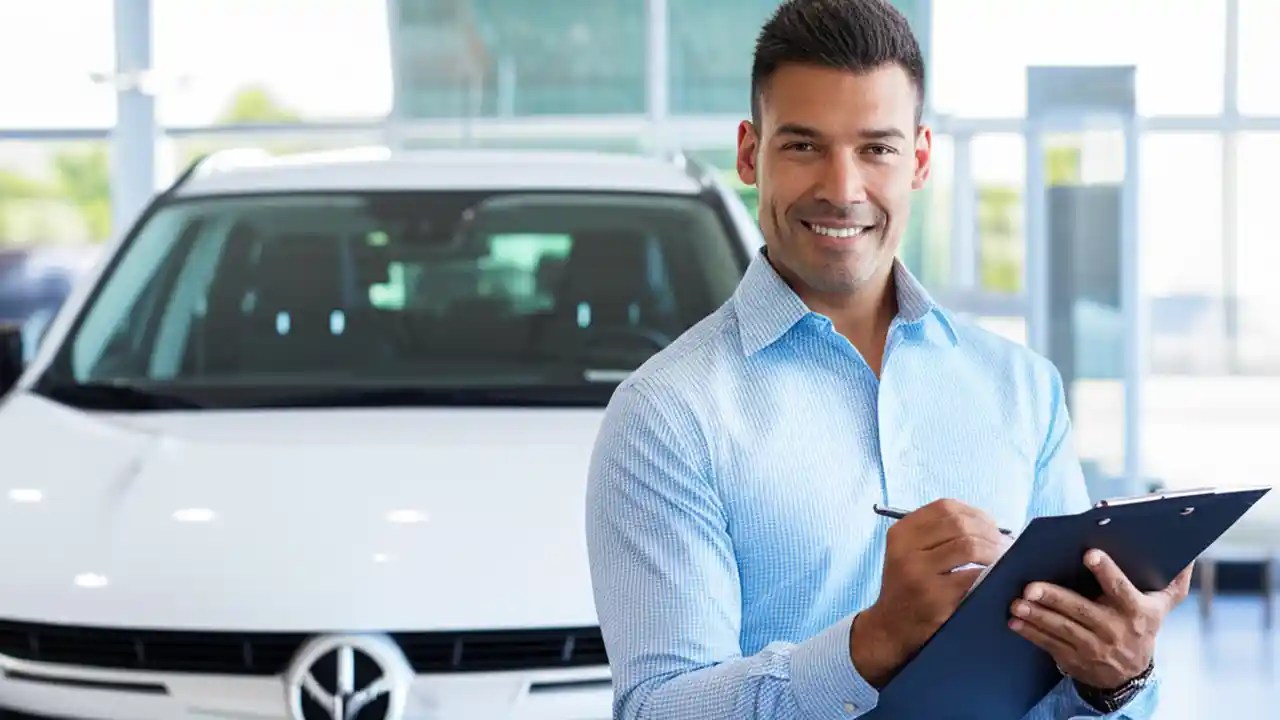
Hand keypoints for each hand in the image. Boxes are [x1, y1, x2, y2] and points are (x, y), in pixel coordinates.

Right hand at [851, 499, 1011, 686]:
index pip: (945, 508)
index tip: (991, 526)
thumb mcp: (909, 553)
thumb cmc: (909, 586)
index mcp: (901, 532)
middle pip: (959, 524)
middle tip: (1005, 547)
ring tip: (1004, 561)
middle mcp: (905, 549)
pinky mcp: (934, 596)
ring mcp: (918, 573)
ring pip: (969, 546)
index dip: (975, 513)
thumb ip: (937, 534)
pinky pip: (973, 576)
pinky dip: (989, 574)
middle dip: (989, 533)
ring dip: (994, 552)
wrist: (891, 627)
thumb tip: (988, 522)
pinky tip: (995, 579)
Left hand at [1009, 549, 1192, 689]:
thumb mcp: (1163, 606)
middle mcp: (1116, 630)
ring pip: (1062, 629)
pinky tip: (1015, 620)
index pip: (1122, 589)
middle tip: (1031, 585)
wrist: (1130, 674)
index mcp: (1137, 611)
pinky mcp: (1075, 659)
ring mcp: (1094, 647)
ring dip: (1038, 615)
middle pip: (1082, 611)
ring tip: (1017, 602)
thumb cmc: (1142, 626)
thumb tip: (1189, 554)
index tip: (1090, 553)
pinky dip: (1031, 632)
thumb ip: (1175, 581)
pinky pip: (1050, 644)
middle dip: (1055, 598)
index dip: (1107, 572)